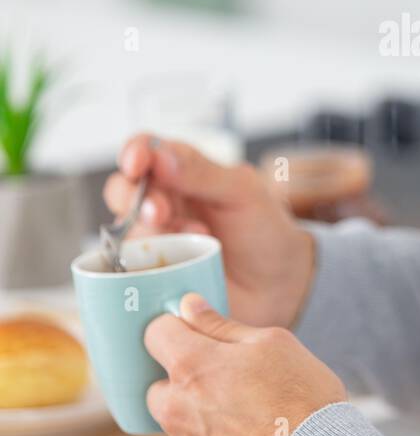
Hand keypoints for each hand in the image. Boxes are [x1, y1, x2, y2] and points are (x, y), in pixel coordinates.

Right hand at [103, 134, 315, 329]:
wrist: (280, 285)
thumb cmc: (263, 230)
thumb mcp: (243, 192)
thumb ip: (202, 172)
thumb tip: (160, 156)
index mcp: (181, 172)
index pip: (145, 150)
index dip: (135, 152)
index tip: (136, 162)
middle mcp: (161, 203)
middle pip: (122, 190)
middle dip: (135, 198)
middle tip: (161, 213)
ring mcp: (154, 241)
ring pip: (124, 231)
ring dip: (153, 236)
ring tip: (199, 241)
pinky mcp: (152, 277)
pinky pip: (129, 271)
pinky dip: (145, 269)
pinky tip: (179, 270)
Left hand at [145, 292, 347, 435]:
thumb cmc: (303, 399)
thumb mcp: (272, 344)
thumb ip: (221, 326)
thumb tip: (189, 308)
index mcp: (191, 367)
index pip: (155, 334)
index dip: (176, 328)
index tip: (195, 333)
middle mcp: (177, 409)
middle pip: (157, 385)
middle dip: (181, 379)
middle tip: (224, 380)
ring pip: (177, 423)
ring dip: (197, 415)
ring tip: (245, 417)